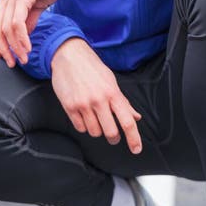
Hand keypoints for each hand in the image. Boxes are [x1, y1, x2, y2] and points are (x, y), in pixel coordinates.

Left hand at [0, 0, 71, 65]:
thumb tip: (24, 34)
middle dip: (4, 49)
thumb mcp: (38, 4)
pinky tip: (28, 47)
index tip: (2, 58)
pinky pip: (17, 23)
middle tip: (12, 63)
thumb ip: (29, 19)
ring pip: (7, 28)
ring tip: (23, 58)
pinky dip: (21, 38)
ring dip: (15, 47)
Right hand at [51, 38, 142, 154]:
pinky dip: (84, 126)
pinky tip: (84, 115)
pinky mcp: (70, 107)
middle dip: (114, 138)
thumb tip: (136, 117)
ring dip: (97, 130)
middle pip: (111, 132)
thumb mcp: (111, 81)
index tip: (136, 149)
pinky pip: (80, 127)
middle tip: (114, 136)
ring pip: (94, 132)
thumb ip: (123, 101)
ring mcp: (84, 104)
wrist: (69, 55)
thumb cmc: (91, 67)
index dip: (134, 138)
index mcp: (113, 93)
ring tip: (96, 118)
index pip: (127, 121)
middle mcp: (99, 100)